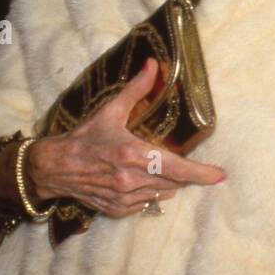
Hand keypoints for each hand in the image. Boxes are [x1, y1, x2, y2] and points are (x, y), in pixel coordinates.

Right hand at [26, 57, 226, 217]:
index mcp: (132, 155)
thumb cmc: (85, 138)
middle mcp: (131, 180)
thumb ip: (136, 89)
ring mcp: (124, 198)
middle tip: (189, 164)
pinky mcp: (117, 210)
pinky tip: (141, 179)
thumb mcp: (110, 110)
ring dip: (168, 182)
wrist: (54, 168)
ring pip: (162, 193)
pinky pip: (146, 204)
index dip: (201, 173)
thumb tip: (153, 65)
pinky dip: (150, 192)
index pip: (176, 168)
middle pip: (174, 182)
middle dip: (185, 173)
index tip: (220, 175)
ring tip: (157, 167)